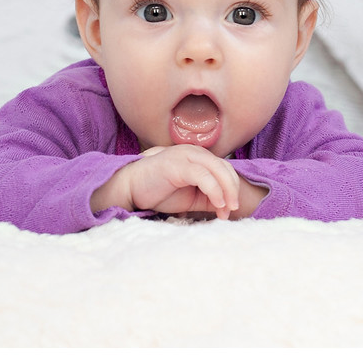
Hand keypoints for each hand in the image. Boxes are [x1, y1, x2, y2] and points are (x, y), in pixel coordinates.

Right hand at [91, 145, 240, 219]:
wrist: (130, 187)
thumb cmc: (158, 191)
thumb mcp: (189, 196)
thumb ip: (207, 197)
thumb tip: (226, 208)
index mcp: (198, 157)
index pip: (225, 168)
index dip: (232, 188)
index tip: (231, 210)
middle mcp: (194, 152)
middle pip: (225, 167)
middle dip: (233, 190)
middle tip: (233, 210)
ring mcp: (185, 155)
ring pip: (217, 169)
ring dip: (226, 190)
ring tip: (226, 209)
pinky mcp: (177, 164)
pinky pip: (203, 175)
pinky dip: (214, 190)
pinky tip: (217, 204)